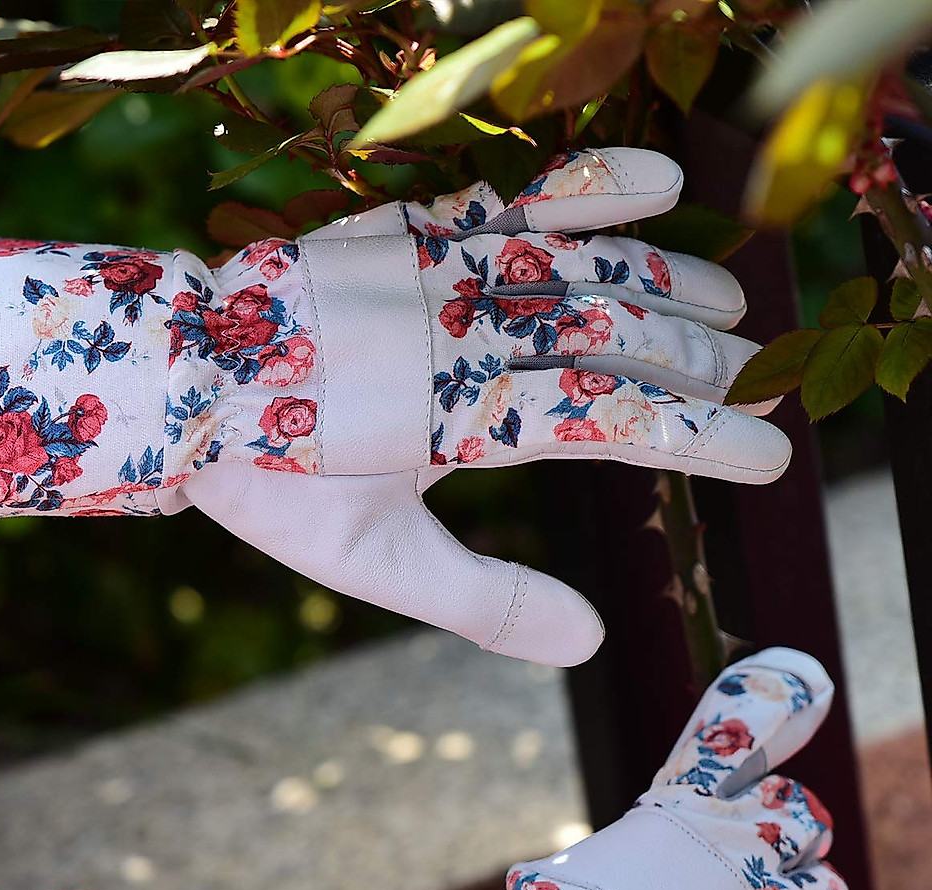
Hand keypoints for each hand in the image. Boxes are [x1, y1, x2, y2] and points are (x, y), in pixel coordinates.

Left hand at [179, 148, 789, 666]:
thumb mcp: (375, 563)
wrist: (184, 384)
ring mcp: (443, 272)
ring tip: (732, 305)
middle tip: (757, 386)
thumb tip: (593, 641)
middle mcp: (464, 334)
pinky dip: (594, 188)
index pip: (615, 424)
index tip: (772, 457)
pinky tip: (663, 182)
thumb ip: (483, 600)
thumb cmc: (274, 480)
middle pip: (618, 337)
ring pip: (587, 267)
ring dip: (670, 283)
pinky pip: (520, 196)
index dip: (702, 441)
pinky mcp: (417, 231)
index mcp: (460, 420)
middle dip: (699, 364)